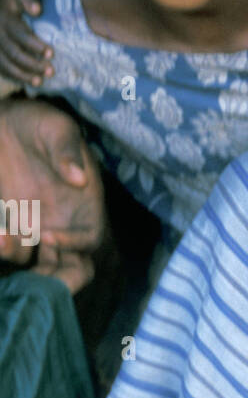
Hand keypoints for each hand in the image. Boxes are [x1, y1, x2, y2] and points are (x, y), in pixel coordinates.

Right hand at [0, 0, 51, 85]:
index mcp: (4, 19)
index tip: (51, 53)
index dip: (35, 45)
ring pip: (5, 64)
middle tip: (50, 72)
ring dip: (22, 75)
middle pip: (13, 53)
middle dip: (32, 64)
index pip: (20, 35)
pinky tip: (27, 83)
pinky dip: (13, 77)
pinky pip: (1, 68)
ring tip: (39, 83)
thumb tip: (37, 10)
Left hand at [0, 98, 104, 292]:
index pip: (90, 238)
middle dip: (54, 278)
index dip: (75, 245)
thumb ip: (66, 150)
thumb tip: (79, 177)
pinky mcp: (12, 225)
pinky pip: (12, 248)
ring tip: (1, 238)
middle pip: (69, 265)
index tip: (48, 236)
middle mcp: (63, 222)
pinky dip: (4, 248)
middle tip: (32, 275)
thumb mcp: (56, 128)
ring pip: (36, 263)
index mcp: (83, 203)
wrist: (5, 120)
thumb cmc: (37, 120)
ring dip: (20, 258)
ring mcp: (37, 226)